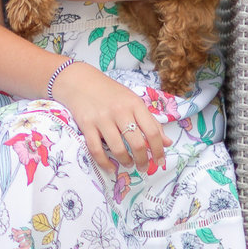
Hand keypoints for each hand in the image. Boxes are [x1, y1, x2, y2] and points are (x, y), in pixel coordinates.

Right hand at [50, 59, 167, 172]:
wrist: (79, 81)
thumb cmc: (110, 92)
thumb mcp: (133, 101)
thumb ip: (150, 121)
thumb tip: (167, 142)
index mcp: (134, 104)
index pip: (152, 132)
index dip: (159, 150)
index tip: (160, 161)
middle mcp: (120, 111)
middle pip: (137, 144)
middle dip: (143, 160)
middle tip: (143, 167)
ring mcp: (102, 118)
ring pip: (118, 149)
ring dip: (126, 162)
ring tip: (128, 164)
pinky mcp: (86, 125)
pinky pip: (96, 149)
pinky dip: (104, 162)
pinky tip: (110, 167)